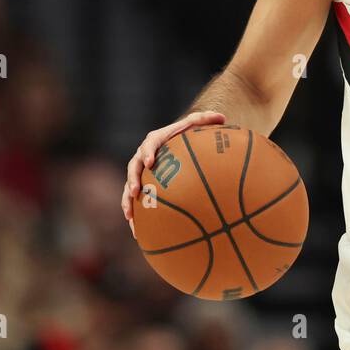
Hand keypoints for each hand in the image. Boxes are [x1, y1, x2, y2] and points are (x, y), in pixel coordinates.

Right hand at [122, 110, 226, 237]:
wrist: (178, 143)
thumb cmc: (189, 132)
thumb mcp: (198, 123)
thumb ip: (207, 119)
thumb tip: (222, 117)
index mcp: (156, 139)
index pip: (150, 143)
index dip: (148, 152)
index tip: (150, 162)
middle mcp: (144, 156)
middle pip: (134, 167)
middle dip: (133, 180)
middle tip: (136, 191)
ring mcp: (141, 172)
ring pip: (129, 187)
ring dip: (127, 201)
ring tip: (130, 216)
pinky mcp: (142, 186)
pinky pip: (135, 202)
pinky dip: (135, 215)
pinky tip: (138, 232)